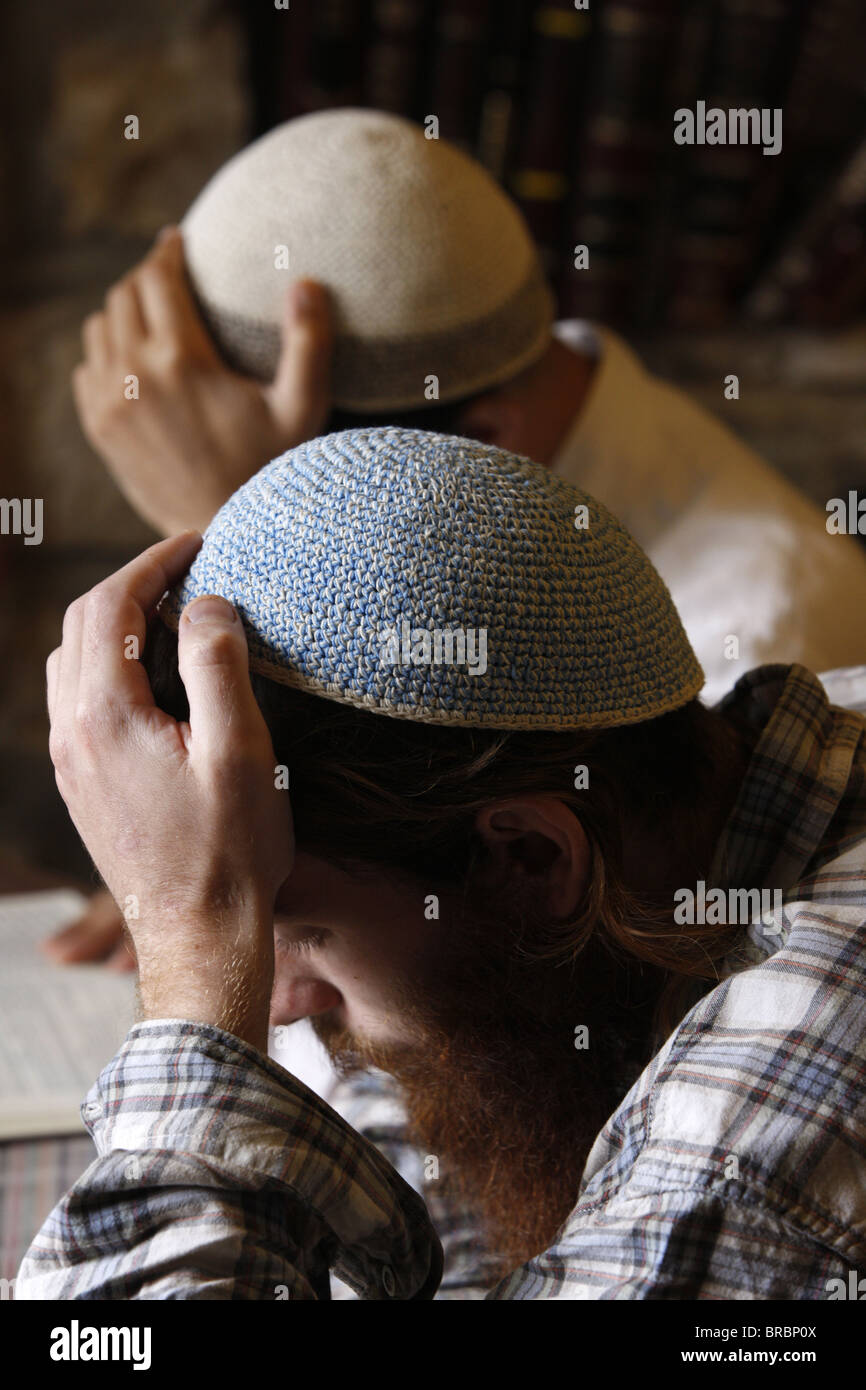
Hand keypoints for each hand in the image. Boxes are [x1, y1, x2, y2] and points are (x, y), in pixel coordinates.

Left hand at [46, 532, 293, 1051]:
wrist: (198, 935)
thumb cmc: (229, 849)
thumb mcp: (239, 750)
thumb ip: (218, 666)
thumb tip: (206, 603)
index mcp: (105, 715)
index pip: (111, 606)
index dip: (153, 562)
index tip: (198, 541)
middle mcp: (72, 733)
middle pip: (83, 626)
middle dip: (133, 585)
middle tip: (190, 570)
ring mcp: (71, 762)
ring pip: (72, 662)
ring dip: (116, 625)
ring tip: (174, 617)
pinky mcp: (81, 785)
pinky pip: (78, 700)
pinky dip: (109, 665)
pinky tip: (154, 680)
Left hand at [73, 228, 333, 535]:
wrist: (223, 530)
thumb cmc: (270, 469)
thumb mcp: (303, 408)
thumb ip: (309, 342)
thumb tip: (307, 282)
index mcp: (182, 360)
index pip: (158, 277)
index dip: (168, 251)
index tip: (179, 241)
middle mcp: (135, 375)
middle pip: (124, 295)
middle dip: (146, 277)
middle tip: (170, 276)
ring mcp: (110, 403)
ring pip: (100, 328)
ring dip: (123, 312)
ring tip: (151, 314)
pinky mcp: (100, 428)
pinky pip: (87, 368)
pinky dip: (105, 353)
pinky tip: (132, 359)